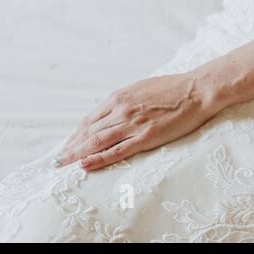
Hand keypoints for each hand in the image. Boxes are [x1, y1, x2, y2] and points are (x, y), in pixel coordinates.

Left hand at [54, 73, 218, 171]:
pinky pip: (117, 151)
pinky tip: (85, 165)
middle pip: (89, 131)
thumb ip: (125, 100)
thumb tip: (113, 110)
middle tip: (57, 160)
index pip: (90, 119)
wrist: (196, 90)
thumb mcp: (141, 88)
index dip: (76, 134)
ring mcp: (132, 124)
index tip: (67, 145)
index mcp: (119, 97)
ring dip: (77, 154)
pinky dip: (98, 158)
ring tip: (63, 165)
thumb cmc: (173, 89)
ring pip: (97, 141)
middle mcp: (121, 110)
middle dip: (71, 147)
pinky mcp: (145, 137)